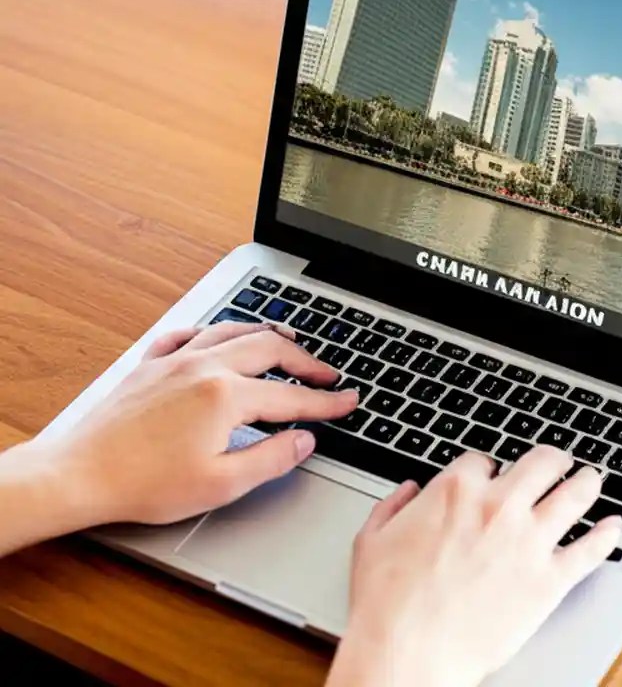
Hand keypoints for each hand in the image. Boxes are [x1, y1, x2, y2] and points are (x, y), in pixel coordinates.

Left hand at [4, 322, 356, 536]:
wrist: (79, 475)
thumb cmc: (143, 483)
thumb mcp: (221, 484)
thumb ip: (271, 459)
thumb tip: (303, 442)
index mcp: (225, 396)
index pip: (291, 395)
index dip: (326, 401)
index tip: (348, 400)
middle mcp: (203, 368)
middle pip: (269, 349)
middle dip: (305, 360)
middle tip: (327, 373)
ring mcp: (173, 361)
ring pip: (231, 330)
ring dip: (266, 334)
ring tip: (287, 341)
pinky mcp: (149, 366)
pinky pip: (187, 335)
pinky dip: (212, 332)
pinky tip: (218, 338)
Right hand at [328, 446, 621, 686]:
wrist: (409, 652)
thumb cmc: (387, 605)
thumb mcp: (370, 541)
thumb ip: (392, 508)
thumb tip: (407, 493)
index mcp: (456, 492)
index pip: (484, 460)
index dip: (488, 469)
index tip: (491, 478)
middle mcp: (499, 507)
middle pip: (542, 463)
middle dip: (551, 460)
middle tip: (557, 463)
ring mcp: (529, 541)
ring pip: (575, 494)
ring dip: (587, 482)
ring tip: (592, 479)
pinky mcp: (550, 579)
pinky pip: (592, 549)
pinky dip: (608, 535)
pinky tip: (615, 527)